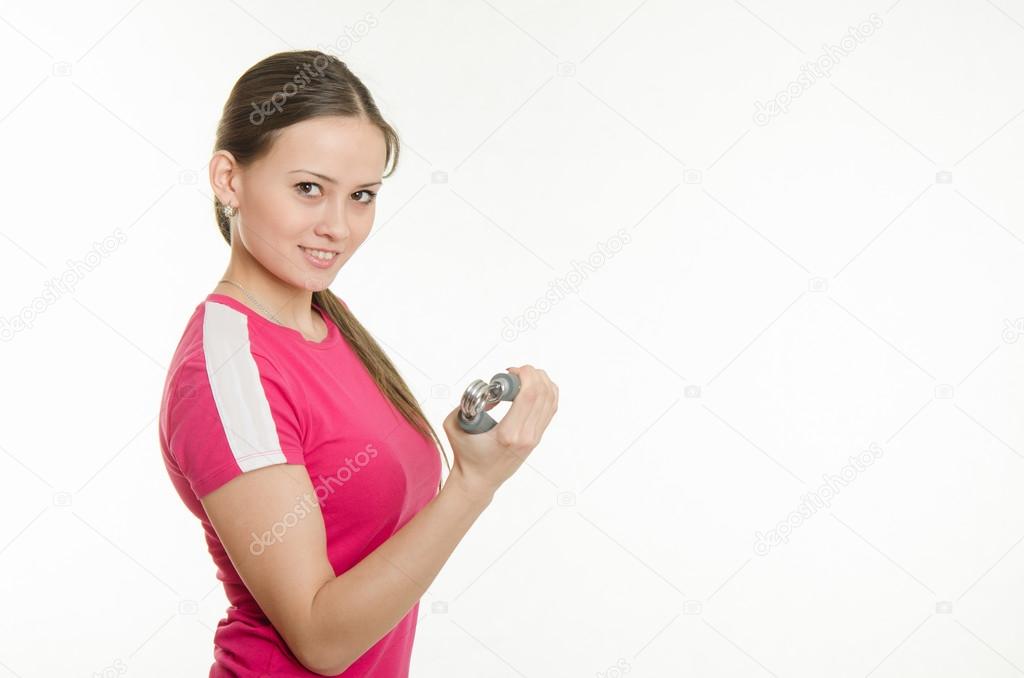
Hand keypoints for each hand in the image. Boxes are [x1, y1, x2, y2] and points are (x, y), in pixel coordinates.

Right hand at [442, 365, 558, 500]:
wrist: (478, 480)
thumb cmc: (466, 455)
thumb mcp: (455, 425)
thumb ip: (466, 403)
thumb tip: (490, 390)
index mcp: (509, 433)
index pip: (530, 395)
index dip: (525, 375)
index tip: (510, 371)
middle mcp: (527, 435)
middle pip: (543, 394)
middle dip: (532, 374)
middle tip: (515, 373)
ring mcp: (535, 437)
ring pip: (551, 400)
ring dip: (540, 381)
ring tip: (523, 377)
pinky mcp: (537, 437)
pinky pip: (550, 409)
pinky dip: (546, 392)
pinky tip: (533, 387)